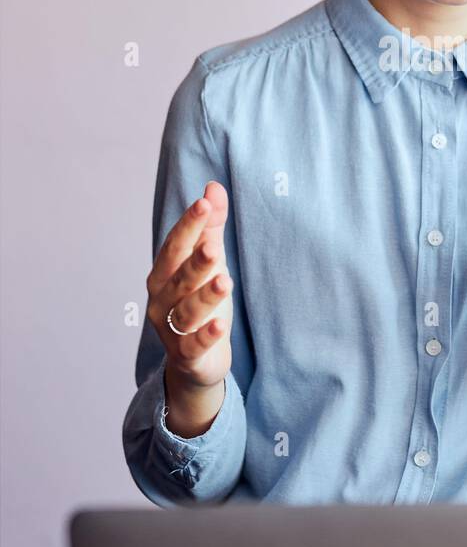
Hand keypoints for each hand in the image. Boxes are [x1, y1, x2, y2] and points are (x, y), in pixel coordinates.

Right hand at [145, 181, 233, 389]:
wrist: (196, 360)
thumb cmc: (200, 302)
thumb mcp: (208, 263)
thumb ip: (211, 227)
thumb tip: (214, 186)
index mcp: (164, 273)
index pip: (175, 245)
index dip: (189, 225)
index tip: (204, 203)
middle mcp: (162, 299)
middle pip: (179, 276)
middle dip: (194, 260)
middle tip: (212, 244)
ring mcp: (170, 329)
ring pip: (188, 310)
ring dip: (205, 296)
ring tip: (224, 281)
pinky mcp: (186, 355)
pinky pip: (195, 344)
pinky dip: (207, 335)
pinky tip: (221, 325)